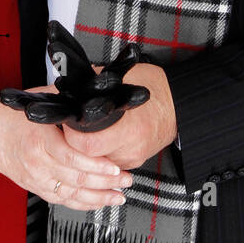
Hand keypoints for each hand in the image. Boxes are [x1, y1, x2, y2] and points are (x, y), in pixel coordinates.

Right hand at [0, 88, 132, 209]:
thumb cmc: (12, 116)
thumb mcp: (40, 100)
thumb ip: (67, 101)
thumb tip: (95, 94)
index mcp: (40, 139)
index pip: (73, 157)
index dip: (97, 165)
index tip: (116, 166)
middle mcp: (37, 162)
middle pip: (76, 179)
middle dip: (106, 183)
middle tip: (126, 180)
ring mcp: (36, 178)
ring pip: (72, 195)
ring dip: (99, 198)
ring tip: (119, 196)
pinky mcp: (36, 187)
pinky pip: (62, 200)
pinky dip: (83, 204)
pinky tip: (99, 202)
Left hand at [62, 63, 176, 169]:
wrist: (178, 103)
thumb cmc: (151, 86)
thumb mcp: (118, 78)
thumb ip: (91, 87)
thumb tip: (65, 90)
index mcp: (129, 127)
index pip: (87, 145)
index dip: (71, 133)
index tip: (67, 121)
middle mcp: (132, 148)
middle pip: (89, 157)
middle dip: (76, 143)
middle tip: (71, 127)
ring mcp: (133, 159)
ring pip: (96, 164)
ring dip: (87, 150)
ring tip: (86, 130)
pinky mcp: (134, 162)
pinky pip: (109, 162)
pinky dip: (101, 152)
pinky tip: (103, 136)